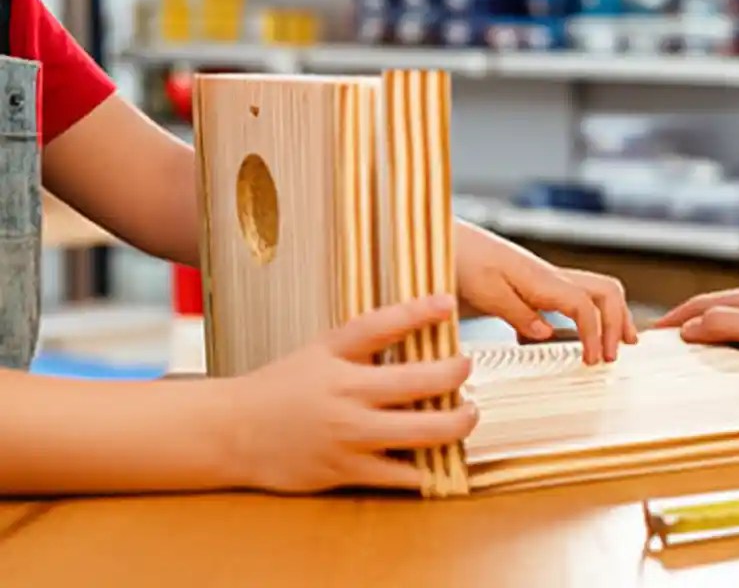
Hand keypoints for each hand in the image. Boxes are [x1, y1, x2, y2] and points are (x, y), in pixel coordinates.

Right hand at [228, 296, 478, 493]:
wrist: (233, 433)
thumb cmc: (281, 387)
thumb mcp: (320, 350)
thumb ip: (366, 337)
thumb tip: (418, 316)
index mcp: (337, 361)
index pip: (382, 326)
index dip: (419, 311)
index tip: (448, 302)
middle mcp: (347, 397)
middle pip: (419, 382)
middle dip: (456, 375)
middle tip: (467, 369)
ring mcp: (350, 437)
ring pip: (424, 432)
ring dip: (456, 424)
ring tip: (467, 415)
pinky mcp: (348, 472)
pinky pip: (404, 475)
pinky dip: (428, 467)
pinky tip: (442, 458)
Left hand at [455, 221, 637, 364]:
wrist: (447, 243)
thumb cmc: (462, 262)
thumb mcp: (484, 292)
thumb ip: (517, 313)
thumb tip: (548, 333)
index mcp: (542, 279)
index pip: (585, 305)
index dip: (595, 333)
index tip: (592, 360)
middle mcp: (551, 277)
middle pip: (606, 291)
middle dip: (618, 321)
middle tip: (615, 354)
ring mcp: (547, 281)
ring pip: (595, 293)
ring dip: (611, 317)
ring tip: (615, 344)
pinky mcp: (537, 287)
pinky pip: (574, 300)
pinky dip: (588, 317)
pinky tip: (579, 338)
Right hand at [655, 283, 738, 370]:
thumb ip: (724, 324)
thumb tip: (687, 328)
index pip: (698, 305)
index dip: (674, 318)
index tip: (651, 333)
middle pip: (712, 311)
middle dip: (686, 324)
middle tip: (665, 346)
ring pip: (732, 324)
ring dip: (709, 336)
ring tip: (693, 356)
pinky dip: (733, 347)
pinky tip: (738, 364)